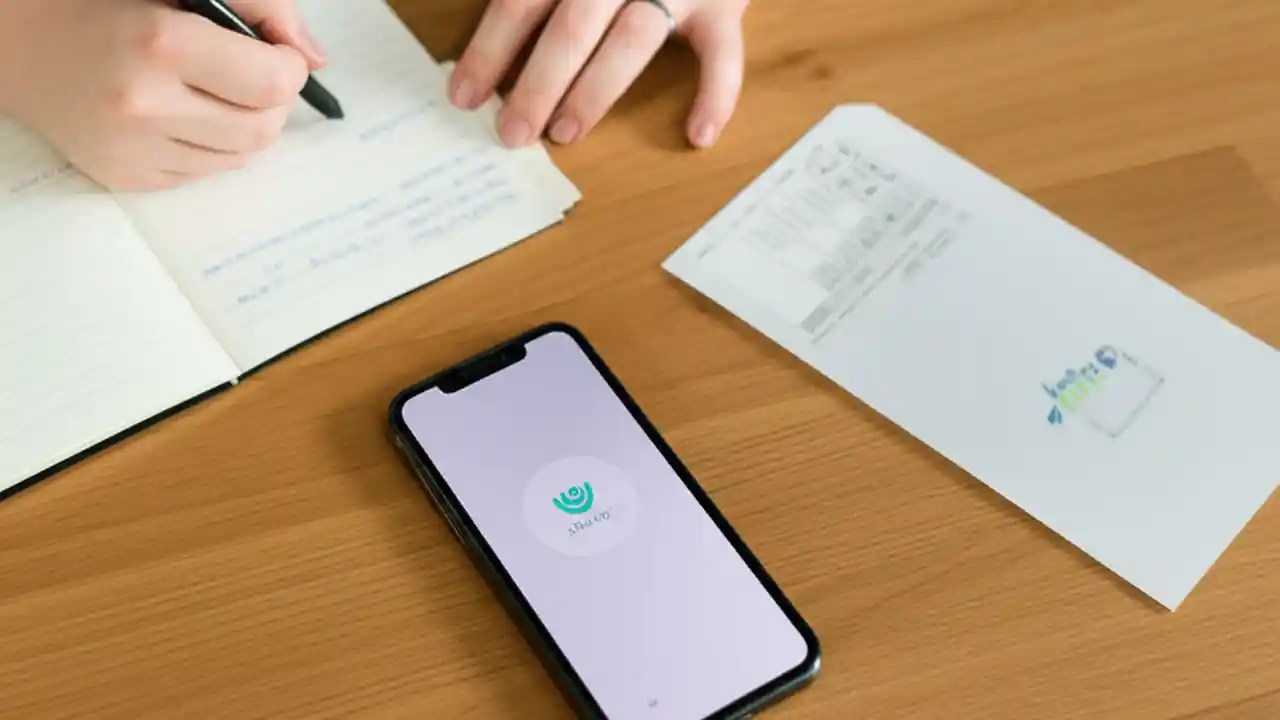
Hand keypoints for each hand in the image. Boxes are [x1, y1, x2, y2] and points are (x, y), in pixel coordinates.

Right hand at [0, 0, 325, 190]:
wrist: (15, 40)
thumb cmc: (102, 2)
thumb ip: (259, 7)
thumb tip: (315, 59)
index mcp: (160, 43)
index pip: (274, 83)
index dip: (287, 66)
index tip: (273, 52)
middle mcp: (145, 104)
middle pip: (265, 129)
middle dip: (271, 101)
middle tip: (247, 74)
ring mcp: (132, 148)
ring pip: (240, 156)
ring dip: (242, 125)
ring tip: (208, 91)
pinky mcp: (125, 177)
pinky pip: (202, 173)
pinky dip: (207, 144)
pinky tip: (177, 112)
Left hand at [449, 0, 747, 149]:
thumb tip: (492, 23)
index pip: (523, 0)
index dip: (490, 48)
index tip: (464, 94)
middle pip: (572, 26)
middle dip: (536, 84)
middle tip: (511, 133)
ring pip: (632, 40)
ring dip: (595, 91)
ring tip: (564, 133)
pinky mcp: (725, 5)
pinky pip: (724, 55)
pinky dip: (716, 97)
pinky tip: (697, 137)